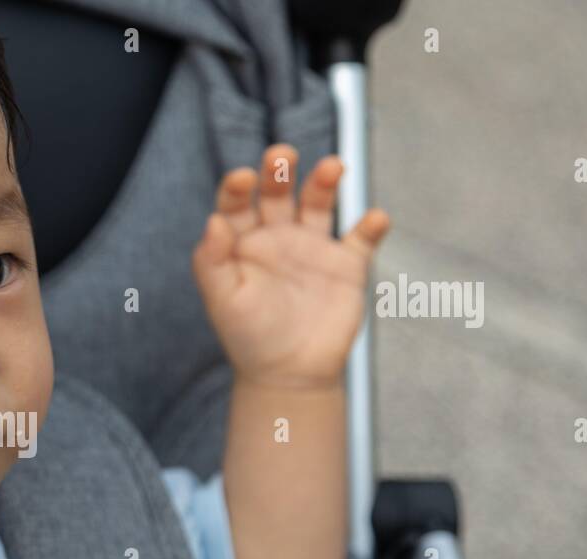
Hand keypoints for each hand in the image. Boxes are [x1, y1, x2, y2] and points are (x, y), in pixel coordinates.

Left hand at [191, 143, 389, 390]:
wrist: (290, 375)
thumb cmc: (249, 337)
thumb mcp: (223, 301)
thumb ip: (212, 261)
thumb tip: (214, 220)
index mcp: (242, 242)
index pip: (237, 203)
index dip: (238, 187)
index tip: (242, 179)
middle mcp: (277, 236)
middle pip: (279, 191)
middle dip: (280, 170)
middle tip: (282, 155)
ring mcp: (313, 247)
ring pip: (319, 202)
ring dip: (325, 182)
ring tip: (332, 168)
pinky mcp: (347, 265)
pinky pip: (362, 238)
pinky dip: (371, 226)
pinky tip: (374, 219)